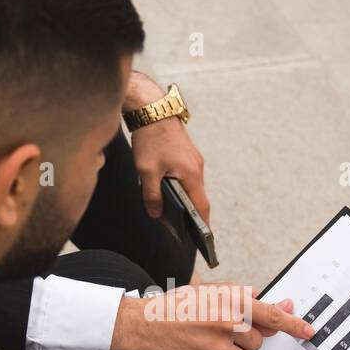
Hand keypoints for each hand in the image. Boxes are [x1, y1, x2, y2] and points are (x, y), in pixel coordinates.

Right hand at [111, 285, 314, 349]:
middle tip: (218, 335)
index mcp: (229, 302)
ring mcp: (217, 349)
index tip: (308, 331)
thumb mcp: (209, 292)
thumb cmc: (173, 309)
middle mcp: (226, 324)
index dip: (294, 324)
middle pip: (256, 343)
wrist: (141, 327)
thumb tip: (272, 301)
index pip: (271, 314)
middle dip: (243, 341)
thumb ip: (242, 297)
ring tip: (207, 347)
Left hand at [125, 72, 209, 221]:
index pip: (201, 206)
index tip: (203, 239)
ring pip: (193, 187)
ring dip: (187, 201)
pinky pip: (188, 177)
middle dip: (194, 216)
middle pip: (199, 198)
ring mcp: (194, 160)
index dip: (202, 224)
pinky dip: (183, 188)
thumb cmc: (150, 139)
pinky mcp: (187, 154)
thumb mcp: (146, 171)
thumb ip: (151, 196)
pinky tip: (170, 193)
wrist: (153, 110)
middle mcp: (197, 168)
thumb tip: (156, 215)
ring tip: (176, 217)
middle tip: (187, 233)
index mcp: (191, 174)